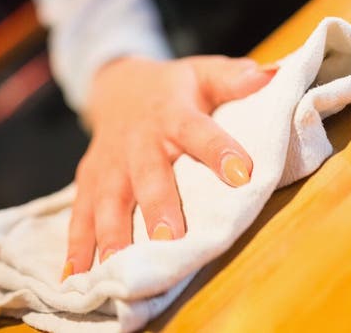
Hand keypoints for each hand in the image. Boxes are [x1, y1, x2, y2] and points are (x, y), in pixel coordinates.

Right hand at [61, 54, 276, 279]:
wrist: (119, 86)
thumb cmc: (174, 88)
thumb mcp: (203, 73)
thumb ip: (235, 77)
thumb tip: (274, 74)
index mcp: (173, 112)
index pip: (197, 129)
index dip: (218, 149)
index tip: (242, 172)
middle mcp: (139, 140)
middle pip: (149, 173)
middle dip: (158, 206)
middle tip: (171, 238)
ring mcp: (110, 162)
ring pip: (110, 199)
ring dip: (113, 233)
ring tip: (119, 267)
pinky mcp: (89, 181)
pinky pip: (80, 214)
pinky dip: (76, 245)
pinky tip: (76, 277)